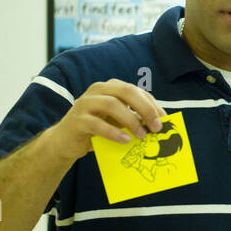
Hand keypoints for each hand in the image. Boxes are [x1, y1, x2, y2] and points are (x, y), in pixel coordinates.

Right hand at [47, 79, 167, 160]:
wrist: (65, 142)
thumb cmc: (96, 130)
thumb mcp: (117, 122)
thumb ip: (134, 119)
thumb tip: (159, 125)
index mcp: (110, 88)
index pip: (136, 91)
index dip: (152, 105)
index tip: (165, 121)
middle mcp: (97, 90)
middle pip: (126, 92)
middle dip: (145, 108)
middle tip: (156, 127)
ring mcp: (85, 103)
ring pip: (112, 104)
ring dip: (130, 120)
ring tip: (142, 136)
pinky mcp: (77, 119)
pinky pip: (97, 123)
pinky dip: (113, 132)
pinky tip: (125, 141)